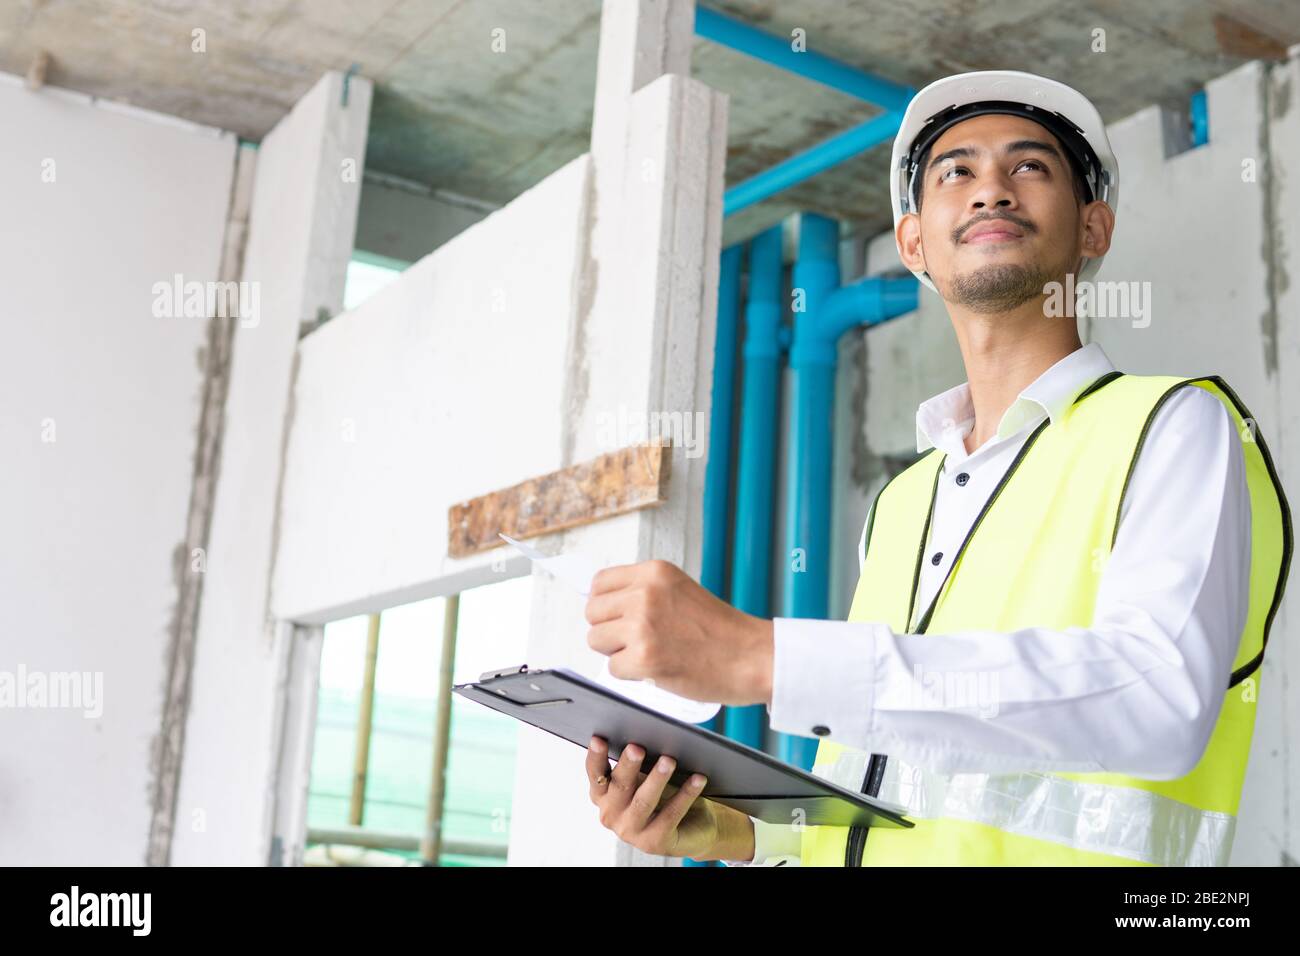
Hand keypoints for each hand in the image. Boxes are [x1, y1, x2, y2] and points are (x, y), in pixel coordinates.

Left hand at [585, 559, 773, 705]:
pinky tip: (657, 668)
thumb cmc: (722, 630)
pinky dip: (631, 674)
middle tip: (637, 639)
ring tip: (650, 652)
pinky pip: (612, 668)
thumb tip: (603, 604)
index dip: (605, 604)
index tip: (617, 617)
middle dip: (609, 630)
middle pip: (592, 613)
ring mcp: (643, 625)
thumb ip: (644, 592)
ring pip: (597, 640)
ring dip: (618, 652)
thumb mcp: (680, 591)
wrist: (751, 657)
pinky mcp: (644, 657)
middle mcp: (646, 593)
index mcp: (655, 572)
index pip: (599, 583)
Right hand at [585, 735, 754, 860]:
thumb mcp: (645, 776)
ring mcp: (631, 831)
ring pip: (644, 802)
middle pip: (619, 786)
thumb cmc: (663, 793)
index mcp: (603, 795)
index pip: (595, 773)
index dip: (595, 757)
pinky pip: (671, 815)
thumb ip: (638, 762)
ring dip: (657, 779)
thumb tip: (646, 734)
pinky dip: (685, 795)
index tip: (599, 739)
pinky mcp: (654, 842)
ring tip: (669, 760)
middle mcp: (611, 815)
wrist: (691, 826)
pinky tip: (697, 779)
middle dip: (628, 765)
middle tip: (637, 747)